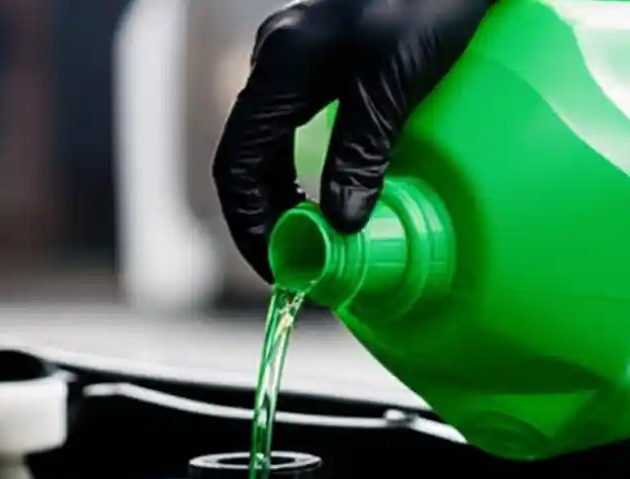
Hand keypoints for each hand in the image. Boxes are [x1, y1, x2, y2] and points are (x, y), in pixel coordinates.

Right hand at [213, 0, 491, 280]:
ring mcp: (299, 59)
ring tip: (318, 243)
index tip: (279, 268)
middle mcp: (278, 63)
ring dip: (288, 199)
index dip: (249, 226)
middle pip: (249, 159)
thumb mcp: (393, 80)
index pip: (236, 165)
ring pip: (271, 145)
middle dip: (268, 219)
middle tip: (303, 266)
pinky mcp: (326, 59)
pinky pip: (299, 128)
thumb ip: (361, 151)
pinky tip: (338, 194)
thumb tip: (341, 224)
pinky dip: (309, 171)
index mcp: (280, 68)